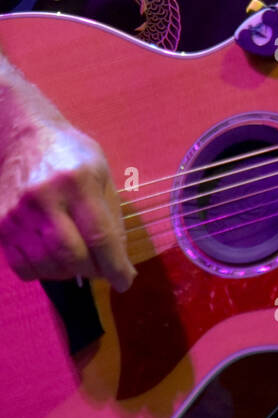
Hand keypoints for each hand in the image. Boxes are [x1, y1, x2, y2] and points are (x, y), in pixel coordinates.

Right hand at [0, 121, 135, 291]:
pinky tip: (53, 259)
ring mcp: (18, 213)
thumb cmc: (70, 153)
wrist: (25, 136)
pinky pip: (23, 267)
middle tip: (102, 269)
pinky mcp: (0, 225)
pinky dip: (43, 272)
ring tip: (79, 261)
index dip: (114, 265)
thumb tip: (119, 258)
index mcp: (77, 181)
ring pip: (47, 265)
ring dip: (69, 273)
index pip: (99, 235)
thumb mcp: (102, 172)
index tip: (124, 281)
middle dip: (93, 270)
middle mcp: (45, 198)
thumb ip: (111, 214)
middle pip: (72, 255)